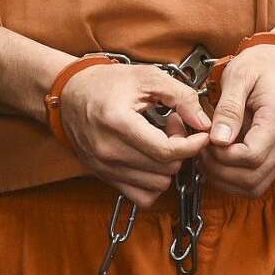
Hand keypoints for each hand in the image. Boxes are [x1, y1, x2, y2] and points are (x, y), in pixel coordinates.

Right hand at [59, 64, 210, 205]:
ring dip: (167, 166)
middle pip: (166, 170)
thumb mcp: (147, 77)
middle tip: (172, 126)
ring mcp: (104, 168)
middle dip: (179, 149)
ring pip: (157, 186)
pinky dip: (154, 183)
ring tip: (160, 140)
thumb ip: (181, 97)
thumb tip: (204, 123)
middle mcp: (109, 150)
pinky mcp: (104, 177)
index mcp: (118, 123)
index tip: (201, 134)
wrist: (70, 94)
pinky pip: (142, 197)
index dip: (193, 144)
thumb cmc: (107, 83)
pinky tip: (151, 160)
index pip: (167, 151)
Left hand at [203, 45, 274, 196]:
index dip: (223, 156)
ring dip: (225, 178)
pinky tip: (219, 159)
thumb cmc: (262, 65)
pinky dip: (234, 177)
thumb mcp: (239, 76)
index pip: (252, 155)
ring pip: (255, 185)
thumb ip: (229, 109)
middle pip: (253, 177)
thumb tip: (218, 140)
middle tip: (201, 150)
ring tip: (207, 155)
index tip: (206, 140)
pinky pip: (257, 180)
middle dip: (219, 170)